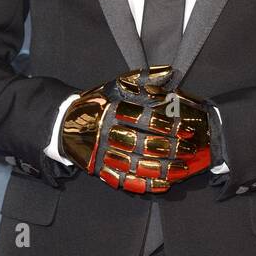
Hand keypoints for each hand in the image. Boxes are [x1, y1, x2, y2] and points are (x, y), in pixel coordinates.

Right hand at [60, 66, 210, 193]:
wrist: (65, 123)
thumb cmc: (99, 102)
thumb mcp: (116, 85)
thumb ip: (144, 78)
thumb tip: (171, 72)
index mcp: (111, 110)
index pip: (144, 119)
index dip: (167, 126)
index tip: (187, 130)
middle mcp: (106, 132)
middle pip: (141, 143)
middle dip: (169, 148)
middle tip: (190, 150)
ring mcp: (102, 153)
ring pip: (135, 164)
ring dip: (161, 168)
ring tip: (182, 168)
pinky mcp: (100, 169)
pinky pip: (124, 180)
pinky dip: (145, 184)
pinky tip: (163, 184)